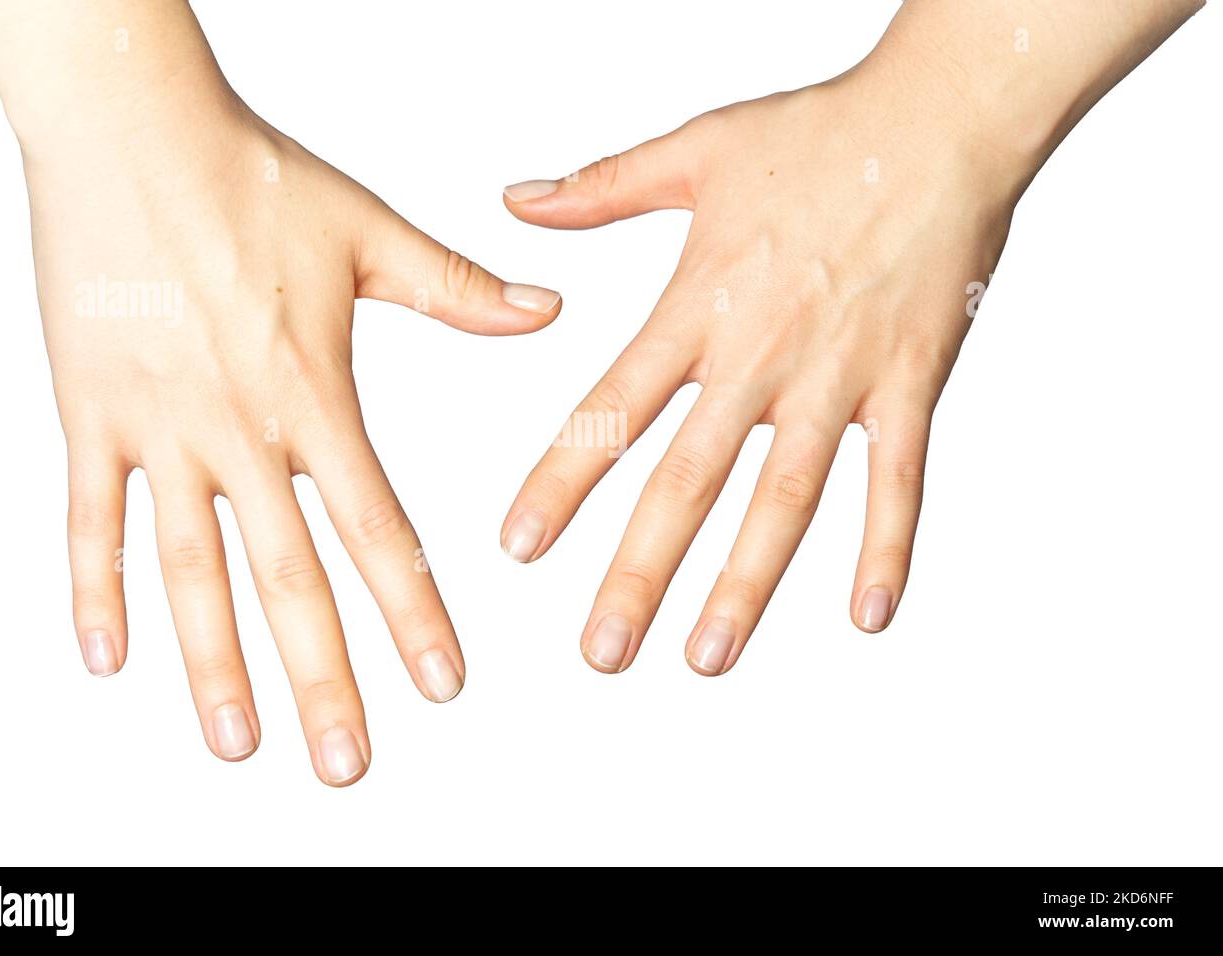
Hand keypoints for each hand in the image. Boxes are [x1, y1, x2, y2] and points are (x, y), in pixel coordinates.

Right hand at [34, 95, 559, 783]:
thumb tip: (543, 312)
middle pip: (287, 577)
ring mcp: (158, 426)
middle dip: (321, 678)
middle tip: (345, 762)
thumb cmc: (248, 175)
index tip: (440, 686)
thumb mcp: (370, 233)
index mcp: (314, 394)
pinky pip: (88, 517)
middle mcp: (238, 427)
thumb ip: (459, 290)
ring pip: (188, 569)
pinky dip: (93, 588)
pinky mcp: (90, 412)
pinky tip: (107, 656)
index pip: (376, 529)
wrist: (130, 129)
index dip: (413, 613)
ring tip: (236, 742)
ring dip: (213, 662)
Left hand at [499, 67, 1017, 673]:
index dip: (561, 482)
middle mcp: (760, 354)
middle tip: (603, 651)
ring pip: (784, 498)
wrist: (938, 117)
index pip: (612, 410)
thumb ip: (599, 189)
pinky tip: (865, 615)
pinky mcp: (910, 383)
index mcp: (698, 306)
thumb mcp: (692, 150)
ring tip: (707, 655)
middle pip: (688, 480)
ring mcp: (839, 376)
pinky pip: (897, 479)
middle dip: (640, 572)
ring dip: (746, 584)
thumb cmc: (818, 133)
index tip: (520, 547)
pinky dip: (885, 547)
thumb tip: (517, 200)